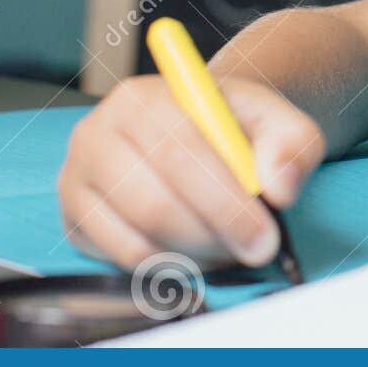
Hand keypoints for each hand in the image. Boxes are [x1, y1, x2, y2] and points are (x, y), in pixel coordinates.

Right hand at [58, 74, 324, 270]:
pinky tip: (201, 252)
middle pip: (153, 204)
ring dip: (196, 255)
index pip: (178, 154)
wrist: (204, 132)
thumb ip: (292, 144)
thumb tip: (280, 189)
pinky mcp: (75, 223)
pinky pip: (123, 262)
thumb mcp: (277, 120)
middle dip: (215, 235)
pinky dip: (170, 268)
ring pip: (138, 240)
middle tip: (259, 250)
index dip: (224, 202)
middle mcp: (96, 135)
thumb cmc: (237, 128)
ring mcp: (76, 181)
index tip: (267, 235)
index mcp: (141, 98)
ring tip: (233, 245)